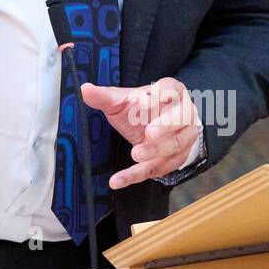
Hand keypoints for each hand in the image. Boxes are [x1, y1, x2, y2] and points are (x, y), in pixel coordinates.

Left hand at [80, 77, 199, 188]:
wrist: (155, 129)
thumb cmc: (141, 110)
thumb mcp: (123, 101)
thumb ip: (105, 96)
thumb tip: (85, 89)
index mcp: (172, 92)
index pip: (171, 89)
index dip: (159, 95)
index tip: (143, 101)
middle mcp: (183, 114)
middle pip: (180, 118)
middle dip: (165, 125)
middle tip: (149, 132)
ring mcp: (183, 138)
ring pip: (173, 146)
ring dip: (155, 151)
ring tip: (136, 154)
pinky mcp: (175, 159)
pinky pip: (157, 168)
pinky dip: (136, 175)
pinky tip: (118, 180)